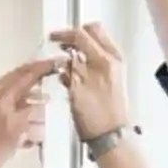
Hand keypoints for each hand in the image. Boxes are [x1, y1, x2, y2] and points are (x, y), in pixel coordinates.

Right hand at [49, 23, 130, 139]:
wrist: (110, 136)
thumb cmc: (95, 117)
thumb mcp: (76, 88)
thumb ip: (70, 67)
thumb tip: (64, 54)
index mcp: (105, 59)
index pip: (82, 35)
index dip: (64, 35)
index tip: (53, 38)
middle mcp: (113, 60)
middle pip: (94, 32)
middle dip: (76, 35)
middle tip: (60, 43)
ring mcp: (114, 67)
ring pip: (97, 43)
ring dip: (81, 46)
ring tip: (65, 56)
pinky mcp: (113, 76)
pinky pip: (98, 57)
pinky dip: (86, 57)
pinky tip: (74, 69)